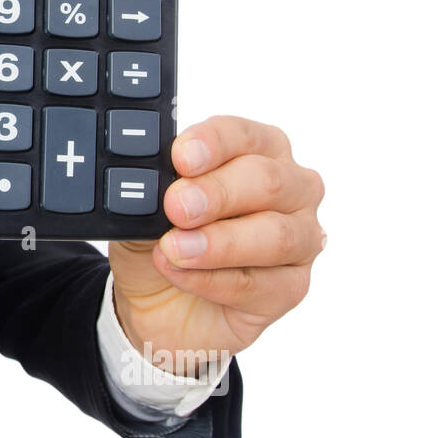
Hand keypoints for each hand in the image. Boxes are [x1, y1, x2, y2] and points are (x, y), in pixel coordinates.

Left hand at [107, 115, 324, 375]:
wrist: (151, 302)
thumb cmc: (157, 241)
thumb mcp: (139, 210)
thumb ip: (149, 191)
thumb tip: (148, 182)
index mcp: (257, 151)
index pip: (244, 135)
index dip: (214, 143)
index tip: (181, 157)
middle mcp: (290, 189)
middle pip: (268, 181)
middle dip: (218, 193)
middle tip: (177, 206)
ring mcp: (299, 239)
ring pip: (276, 235)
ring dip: (219, 242)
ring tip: (174, 248)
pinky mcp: (290, 288)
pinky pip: (260, 284)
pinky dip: (211, 280)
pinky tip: (179, 273)